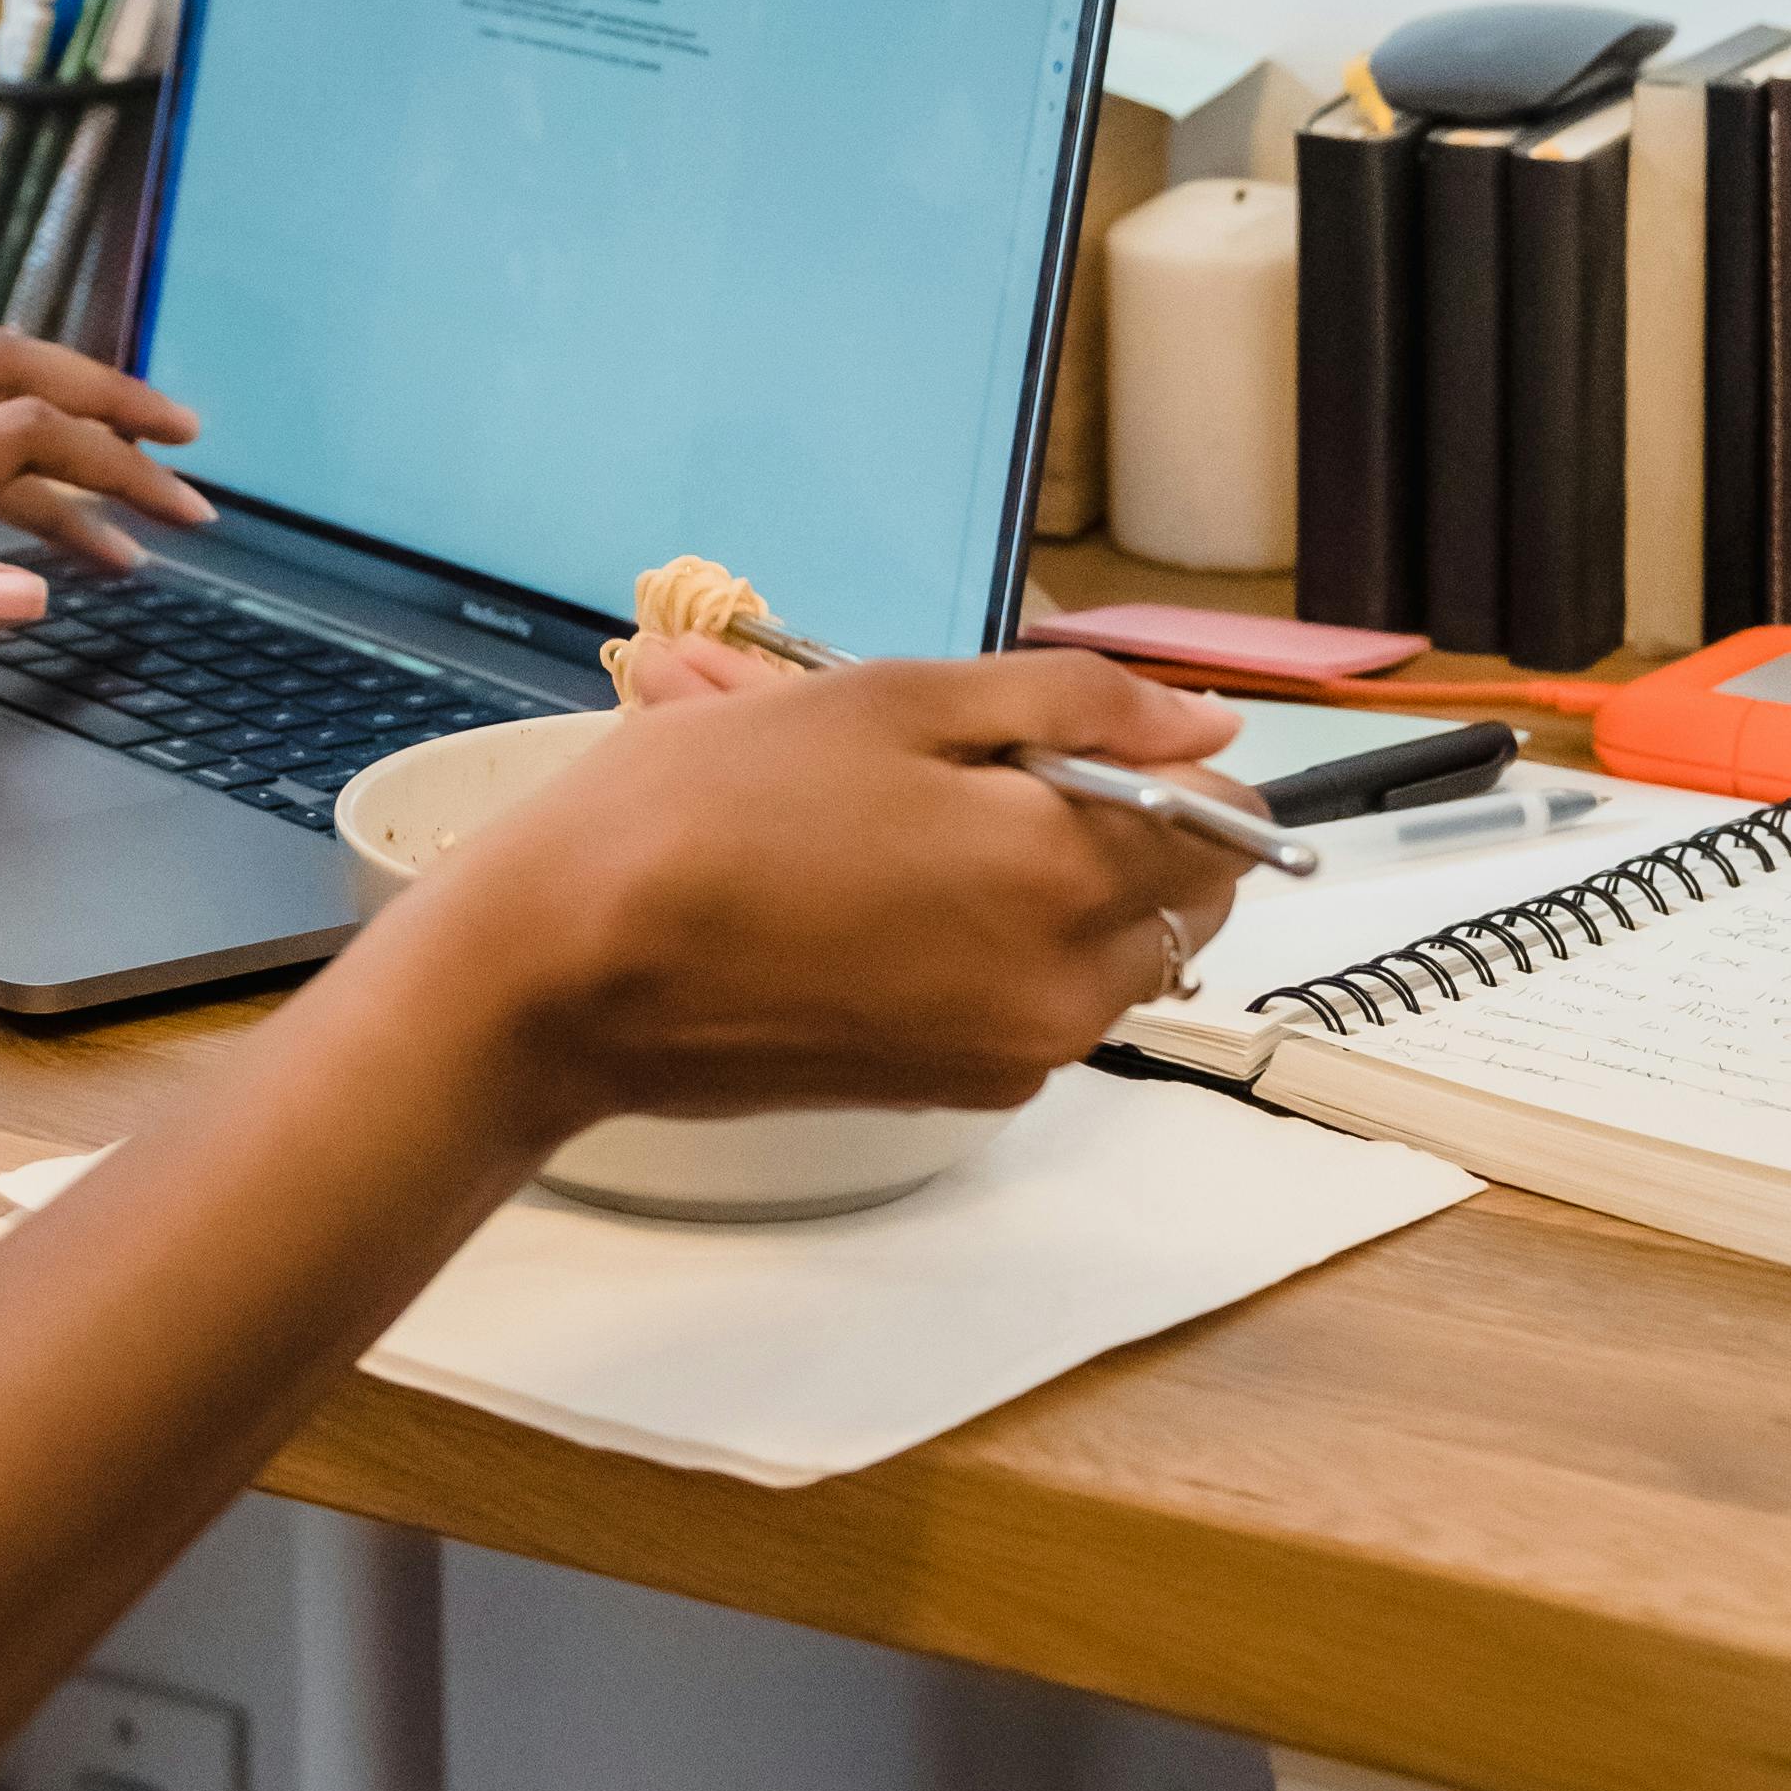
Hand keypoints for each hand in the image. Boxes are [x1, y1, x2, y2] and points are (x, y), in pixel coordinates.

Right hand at [400, 648, 1245, 1146]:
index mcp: (1067, 882)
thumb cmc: (715, 809)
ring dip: (1011, 862)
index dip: (1153, 759)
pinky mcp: (944, 1089)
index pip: (1218, 828)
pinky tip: (840, 865)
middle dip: (1090, 813)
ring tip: (864, 794)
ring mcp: (1006, 1056)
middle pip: (1162, 895)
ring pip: (1079, 938)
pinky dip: (961, 925)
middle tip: (952, 755)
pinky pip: (1009, 989)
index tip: (1057, 726)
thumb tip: (1209, 732)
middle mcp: (1065, 993)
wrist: (572, 969)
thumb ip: (1070, 706)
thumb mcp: (892, 701)